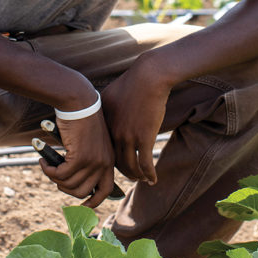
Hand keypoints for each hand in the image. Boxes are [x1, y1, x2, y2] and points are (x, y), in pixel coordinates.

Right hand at [39, 110, 115, 208]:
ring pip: (69, 184)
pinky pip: (60, 174)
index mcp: (109, 160)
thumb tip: (70, 181)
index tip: (84, 205)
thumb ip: (86, 161)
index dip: (94, 201)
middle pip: (82, 192)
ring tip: (48, 166)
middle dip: (65, 188)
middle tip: (55, 177)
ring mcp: (93, 161)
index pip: (106, 190)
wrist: (80, 103)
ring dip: (54, 178)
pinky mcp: (80, 157)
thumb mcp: (90, 143)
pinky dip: (49, 170)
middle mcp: (104, 163)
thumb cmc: (82, 120)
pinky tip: (44, 161)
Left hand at [100, 63, 169, 184]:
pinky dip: (149, 174)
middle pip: (115, 161)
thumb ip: (106, 108)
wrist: (148, 77)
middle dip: (123, 172)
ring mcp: (128, 136)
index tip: (116, 166)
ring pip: (130, 166)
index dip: (109, 161)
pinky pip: (145, 163)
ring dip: (136, 176)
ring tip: (142, 179)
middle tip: (130, 177)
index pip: (104, 149)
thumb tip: (104, 115)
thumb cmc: (132, 82)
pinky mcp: (144, 137)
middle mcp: (113, 133)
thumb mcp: (111, 94)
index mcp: (104, 124)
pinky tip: (153, 180)